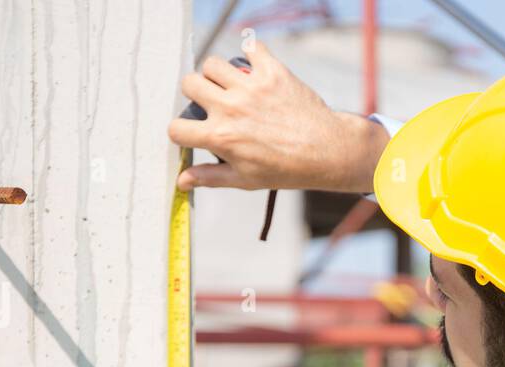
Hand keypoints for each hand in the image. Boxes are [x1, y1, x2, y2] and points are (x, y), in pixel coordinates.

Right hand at [167, 39, 390, 194]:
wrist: (326, 151)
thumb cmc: (287, 169)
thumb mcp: (245, 179)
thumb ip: (210, 177)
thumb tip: (182, 180)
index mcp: (222, 137)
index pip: (178, 128)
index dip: (181, 132)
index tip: (193, 131)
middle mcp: (232, 108)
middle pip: (190, 83)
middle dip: (195, 93)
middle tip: (211, 101)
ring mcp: (251, 88)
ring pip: (213, 63)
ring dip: (217, 73)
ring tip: (231, 85)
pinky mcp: (272, 72)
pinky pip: (251, 48)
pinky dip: (251, 55)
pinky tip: (255, 70)